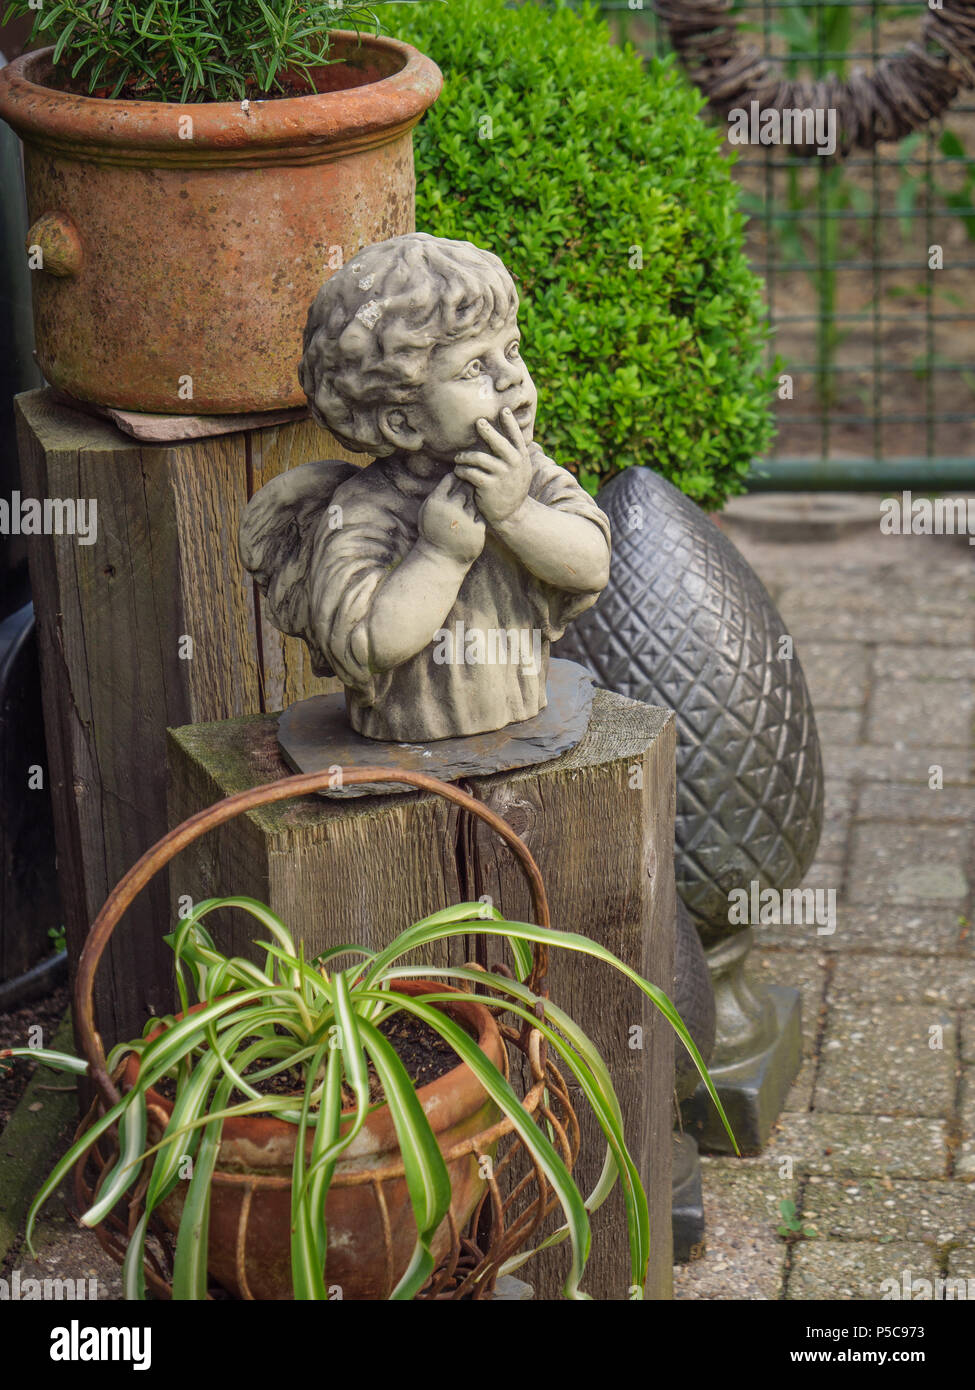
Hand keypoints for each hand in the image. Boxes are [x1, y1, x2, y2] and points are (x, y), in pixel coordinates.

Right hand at [419, 473, 484, 564]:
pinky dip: (474, 520)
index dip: (456, 480)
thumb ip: (440, 492)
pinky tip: (465, 528)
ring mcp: (465, 520)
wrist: (440, 559)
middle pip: (465, 488)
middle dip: (465, 490)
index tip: (456, 486)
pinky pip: (479, 516)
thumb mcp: (428, 510)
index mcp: (436, 502)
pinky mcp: (477, 530)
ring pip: (473, 502)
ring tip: (460, 517)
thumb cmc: (433, 531)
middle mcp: (451, 509)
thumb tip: (455, 473)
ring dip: (470, 506)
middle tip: (461, 499)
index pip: (451, 478)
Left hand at [454, 409, 531, 524]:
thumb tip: (503, 435)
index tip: (503, 410)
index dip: (510, 422)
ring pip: (479, 458)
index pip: (516, 436)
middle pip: (498, 442)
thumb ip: (513, 454)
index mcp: (521, 458)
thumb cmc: (511, 489)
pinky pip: (471, 472)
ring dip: (465, 457)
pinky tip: (458, 471)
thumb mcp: (519, 470)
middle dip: (487, 431)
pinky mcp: (489, 486)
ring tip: (458, 459)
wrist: (513, 515)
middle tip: (478, 422)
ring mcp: (502, 475)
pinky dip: (462, 471)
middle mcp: (514, 464)